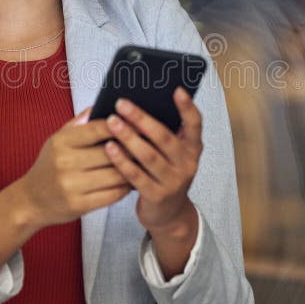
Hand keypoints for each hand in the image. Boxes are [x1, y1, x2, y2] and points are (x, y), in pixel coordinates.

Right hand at [18, 107, 131, 228]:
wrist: (31, 201)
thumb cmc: (48, 167)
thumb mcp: (56, 140)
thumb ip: (78, 124)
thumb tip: (99, 106)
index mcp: (61, 142)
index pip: (97, 129)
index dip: (120, 125)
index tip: (135, 123)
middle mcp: (65, 162)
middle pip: (111, 152)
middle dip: (131, 148)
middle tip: (147, 144)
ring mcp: (72, 185)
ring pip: (115, 174)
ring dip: (132, 169)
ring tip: (142, 163)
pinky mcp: (79, 205)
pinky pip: (112, 194)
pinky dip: (125, 187)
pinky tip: (130, 181)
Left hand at [104, 87, 202, 235]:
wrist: (169, 214)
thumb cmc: (164, 174)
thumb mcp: (172, 154)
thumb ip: (163, 133)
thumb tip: (137, 106)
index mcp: (192, 148)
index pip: (195, 125)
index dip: (187, 107)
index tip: (177, 90)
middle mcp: (187, 164)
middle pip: (164, 137)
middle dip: (142, 119)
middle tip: (121, 104)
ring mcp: (173, 181)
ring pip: (149, 156)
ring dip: (129, 137)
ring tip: (112, 122)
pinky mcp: (157, 196)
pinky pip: (136, 175)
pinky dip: (122, 161)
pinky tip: (109, 148)